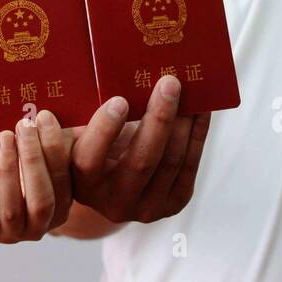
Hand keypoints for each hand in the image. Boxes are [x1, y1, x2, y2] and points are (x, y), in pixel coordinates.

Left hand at [0, 110, 72, 242]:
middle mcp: (42, 224)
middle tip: (24, 124)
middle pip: (41, 199)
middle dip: (33, 159)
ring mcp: (14, 232)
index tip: (44, 115)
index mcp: (65, 202)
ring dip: (9, 169)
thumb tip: (66, 80)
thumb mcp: (42, 133)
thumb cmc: (23, 145)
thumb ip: (54, 119)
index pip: (64, 179)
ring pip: (13, 209)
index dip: (55, 148)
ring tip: (5, 136)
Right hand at [68, 76, 210, 223]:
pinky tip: (200, 110)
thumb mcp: (80, 134)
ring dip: (184, 122)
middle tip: (169, 83)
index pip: (89, 158)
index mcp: (82, 183)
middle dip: (159, 118)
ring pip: (171, 161)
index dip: (104, 130)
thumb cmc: (94, 146)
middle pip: (141, 160)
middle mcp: (113, 202)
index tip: (119, 100)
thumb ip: (85, 114)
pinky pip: (189, 165)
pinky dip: (197, 134)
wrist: (113, 184)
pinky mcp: (174, 203)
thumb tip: (111, 74)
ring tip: (190, 91)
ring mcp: (147, 208)